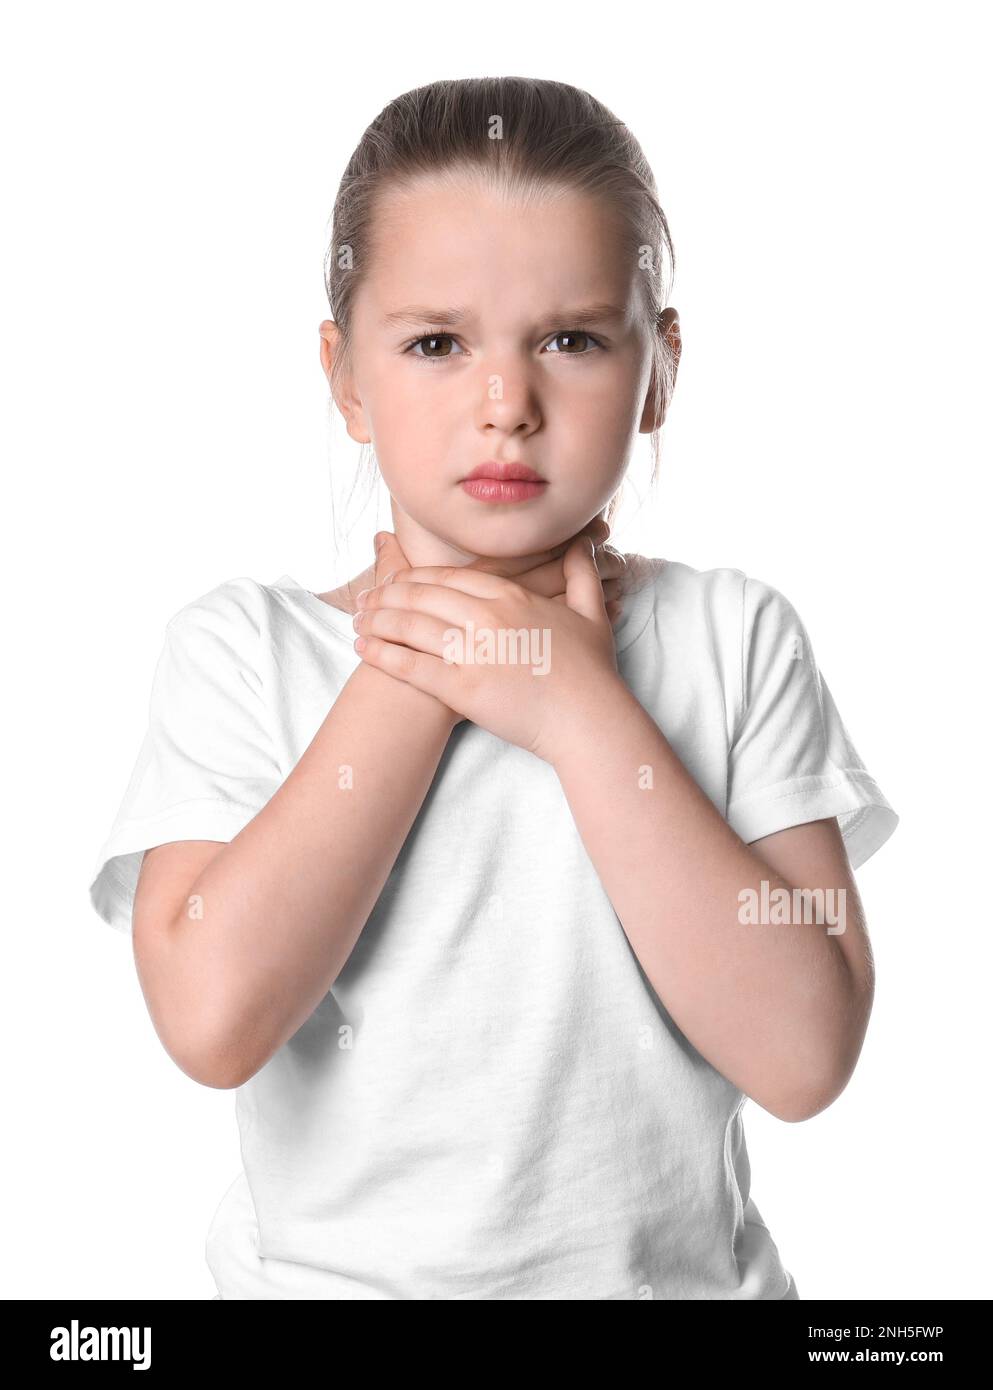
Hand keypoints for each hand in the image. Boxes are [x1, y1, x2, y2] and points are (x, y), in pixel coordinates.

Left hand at [351, 533, 625, 762]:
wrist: (589, 720)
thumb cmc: (593, 673)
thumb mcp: (592, 613)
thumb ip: (581, 575)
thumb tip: (584, 545)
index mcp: (511, 596)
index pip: (449, 577)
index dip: (415, 577)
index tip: (394, 579)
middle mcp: (487, 616)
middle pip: (422, 596)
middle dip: (386, 595)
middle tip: (364, 598)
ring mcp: (473, 650)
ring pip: (410, 625)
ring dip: (377, 620)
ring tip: (357, 621)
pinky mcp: (462, 687)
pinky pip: (411, 665)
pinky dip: (382, 654)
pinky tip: (363, 649)